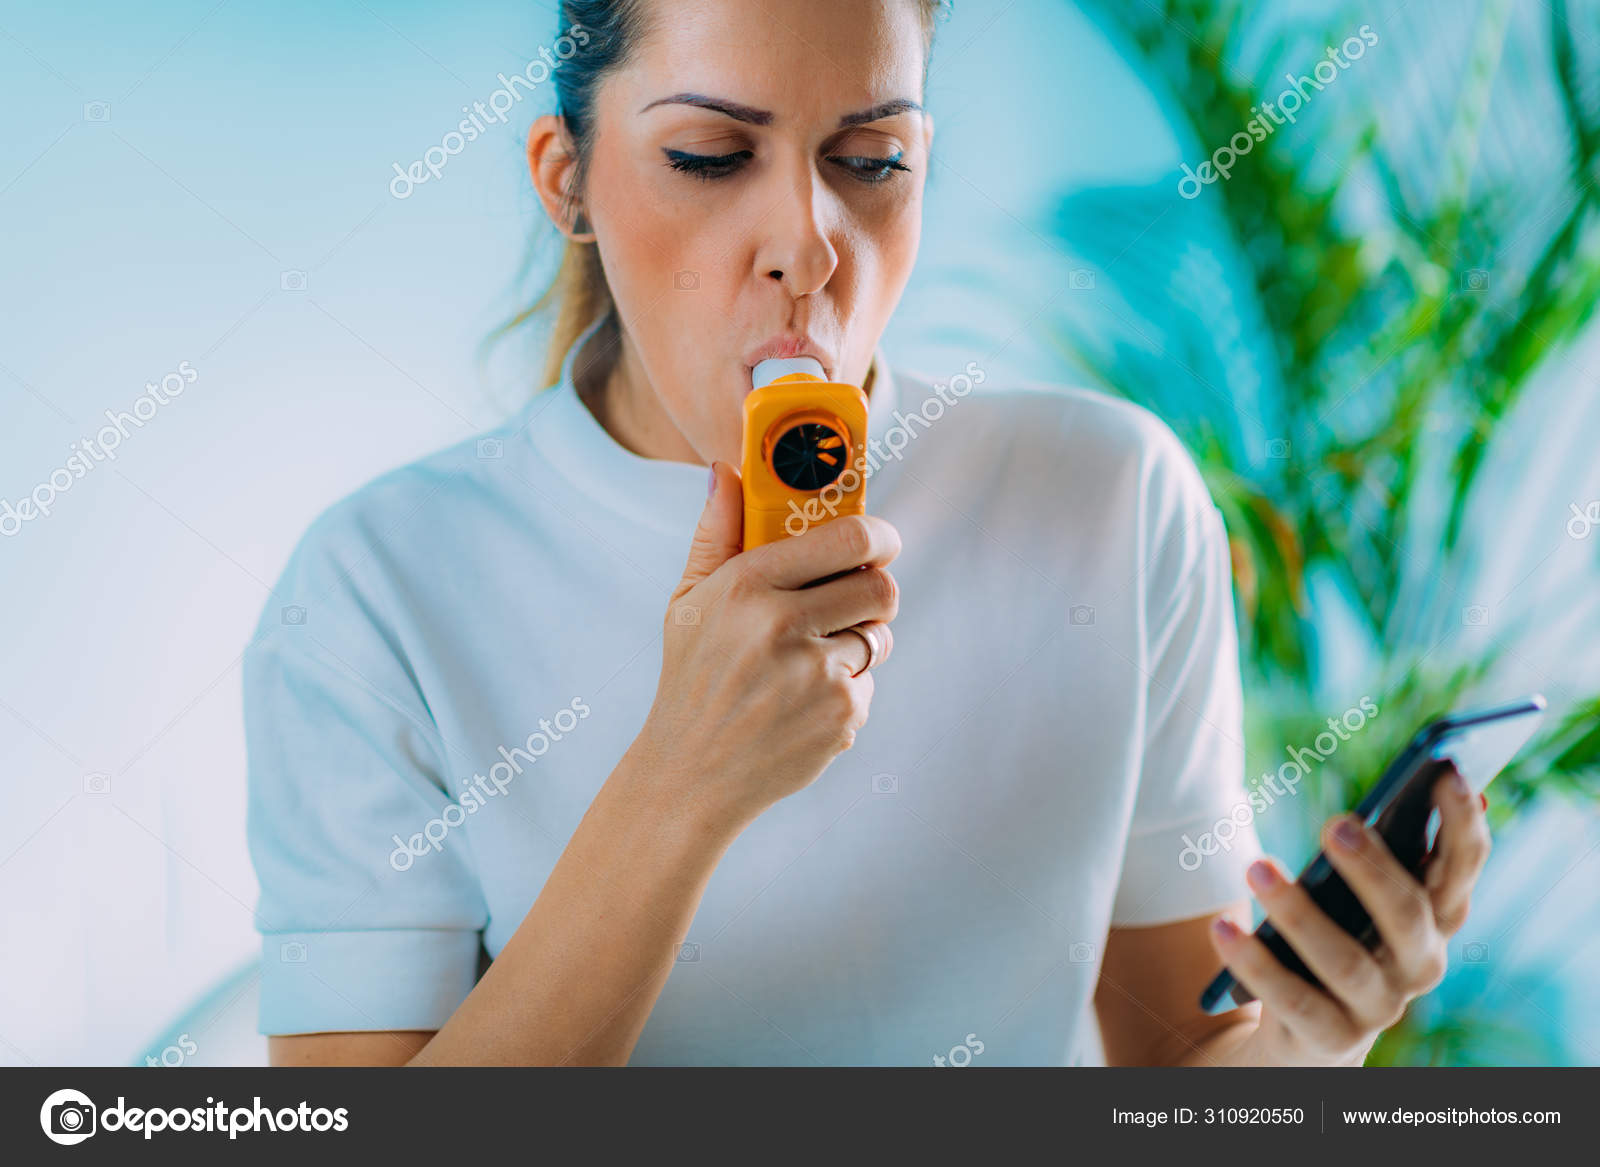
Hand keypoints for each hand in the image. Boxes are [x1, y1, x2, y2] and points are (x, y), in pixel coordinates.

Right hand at [630, 460, 900, 830]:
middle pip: (881, 586)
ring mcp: (815, 675)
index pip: (847, 538)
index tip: (880, 541)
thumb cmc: (691, 677)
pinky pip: (868, 684)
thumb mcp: (688, 602)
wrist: (691, 775)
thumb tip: (727, 470)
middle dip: (876, 591)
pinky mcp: (840, 716)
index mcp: (748, 585)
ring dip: (860, 643)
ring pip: (878, 637)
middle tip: (856, 598)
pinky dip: (845, 691)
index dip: (879, 535)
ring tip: (813, 659)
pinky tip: (802, 704)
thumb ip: (716, 534)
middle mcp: (783, 626)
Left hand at [1209, 765, 1490, 1064]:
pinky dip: (1256, 963)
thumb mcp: (1361, 891)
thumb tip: (1429, 776)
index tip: (1445, 771)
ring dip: (1300, 912)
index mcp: (1437, 917)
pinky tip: (1223, 928)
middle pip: (1409, 915)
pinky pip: (1293, 1000)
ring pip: (1346, 961)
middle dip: (1374, 868)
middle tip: (1336, 823)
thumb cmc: (1340, 933)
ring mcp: (1378, 1007)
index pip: (1462, 866)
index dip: (1462, 822)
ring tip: (1255, 866)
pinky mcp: (1330, 1038)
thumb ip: (1390, 845)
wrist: (1309, 1031)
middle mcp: (1420, 964)